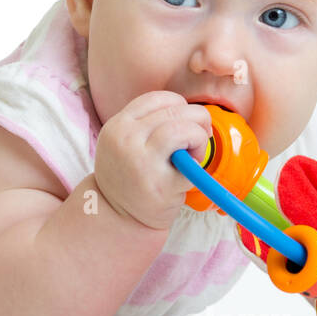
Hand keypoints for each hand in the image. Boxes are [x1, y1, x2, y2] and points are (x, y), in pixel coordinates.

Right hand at [93, 91, 212, 231]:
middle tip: (197, 140)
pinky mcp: (161, 184)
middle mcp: (125, 140)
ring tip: (193, 156)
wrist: (117, 217)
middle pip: (177, 111)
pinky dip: (198, 166)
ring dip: (199, 139)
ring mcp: (142, 162)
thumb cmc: (129, 176)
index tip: (184, 123)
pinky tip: (186, 176)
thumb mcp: (123, 143)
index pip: (159, 99)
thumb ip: (146, 124)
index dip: (180, 107)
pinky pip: (192, 163)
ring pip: (184, 129)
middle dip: (198, 121)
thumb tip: (190, 112)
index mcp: (118, 126)